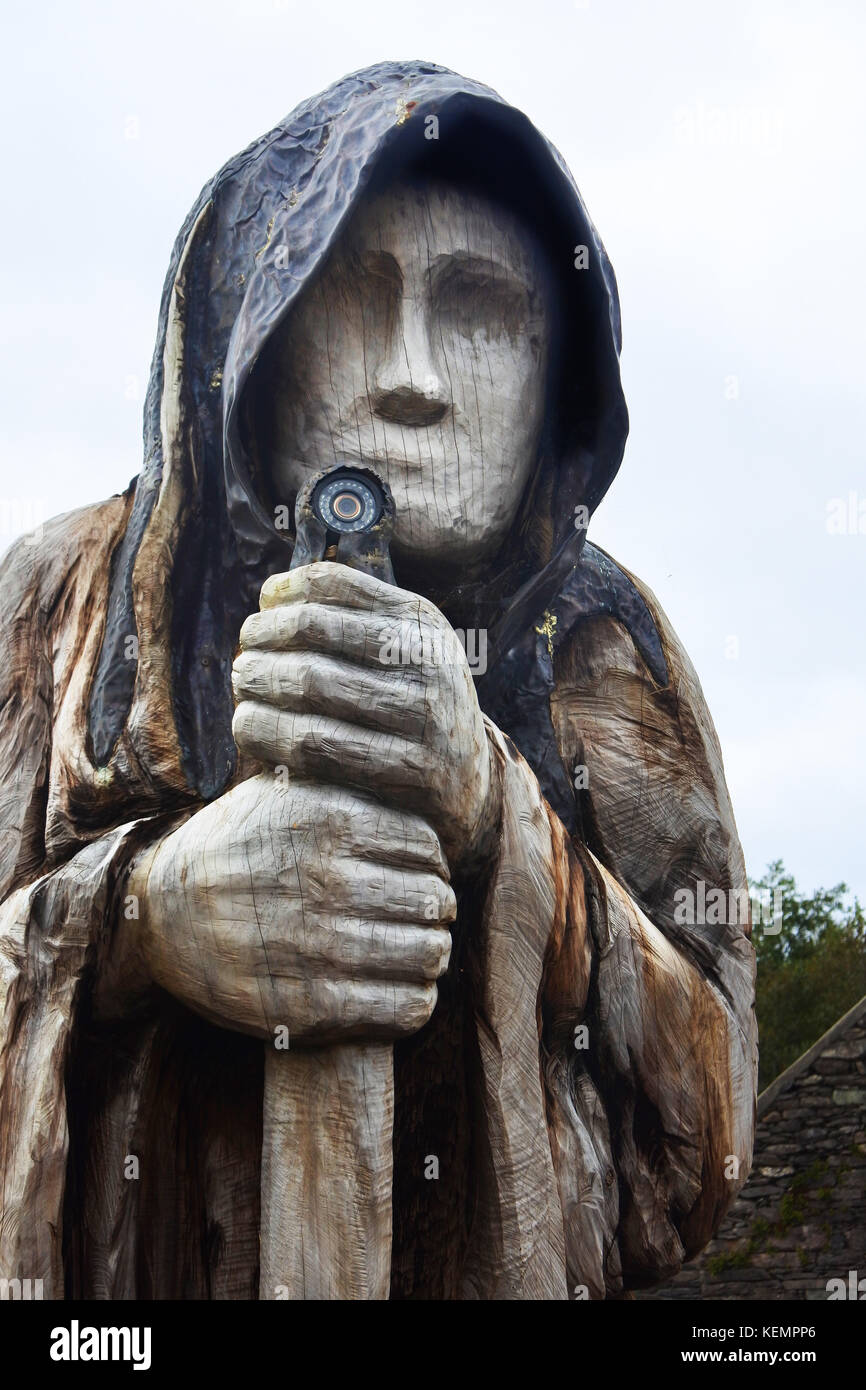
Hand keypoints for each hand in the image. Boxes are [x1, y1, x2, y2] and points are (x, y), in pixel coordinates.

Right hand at [124, 774, 454, 1044]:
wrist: (161, 916)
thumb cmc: (237, 847)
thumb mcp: (283, 790)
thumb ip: (344, 779)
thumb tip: (413, 766)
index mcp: (327, 823)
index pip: (427, 849)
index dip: (431, 866)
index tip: (418, 876)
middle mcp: (326, 881)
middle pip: (432, 902)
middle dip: (435, 911)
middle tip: (425, 917)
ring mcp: (320, 947)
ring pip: (427, 954)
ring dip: (431, 956)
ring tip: (417, 952)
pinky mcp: (313, 1008)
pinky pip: (406, 1007)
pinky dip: (418, 1001)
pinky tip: (406, 990)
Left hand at [231, 562, 500, 870]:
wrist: (468, 786)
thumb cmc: (408, 708)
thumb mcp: (399, 651)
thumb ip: (345, 619)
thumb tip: (272, 591)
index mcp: (421, 621)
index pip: (331, 585)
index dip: (282, 598)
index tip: (259, 619)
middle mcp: (429, 661)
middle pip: (312, 631)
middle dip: (262, 640)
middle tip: (243, 660)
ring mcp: (425, 717)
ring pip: (309, 684)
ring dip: (257, 682)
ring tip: (243, 688)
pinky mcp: (409, 771)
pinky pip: (314, 744)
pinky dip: (266, 731)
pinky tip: (248, 728)